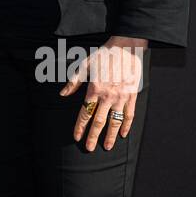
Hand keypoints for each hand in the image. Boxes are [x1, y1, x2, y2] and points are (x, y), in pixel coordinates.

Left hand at [60, 36, 147, 151]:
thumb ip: (74, 81)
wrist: (126, 48)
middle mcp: (107, 96)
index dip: (80, 126)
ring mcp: (121, 97)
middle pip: (99, 121)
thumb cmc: (104, 55)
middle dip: (93, 136)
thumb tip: (63, 94)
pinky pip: (129, 114)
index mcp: (94, 89)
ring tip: (107, 147)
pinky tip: (123, 134)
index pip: (85, 113)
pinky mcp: (132, 96)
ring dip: (110, 135)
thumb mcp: (85, 65)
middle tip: (89, 148)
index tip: (76, 137)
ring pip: (115, 121)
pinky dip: (126, 125)